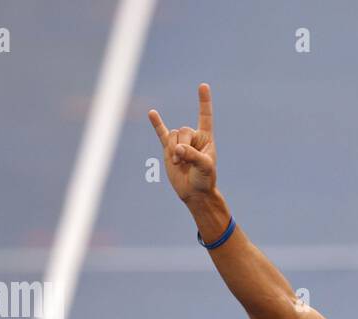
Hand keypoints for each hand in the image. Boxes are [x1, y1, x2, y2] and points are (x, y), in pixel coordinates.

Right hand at [148, 83, 216, 203]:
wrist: (194, 192)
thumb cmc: (205, 179)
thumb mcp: (204, 167)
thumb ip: (192, 155)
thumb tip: (176, 149)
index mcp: (206, 138)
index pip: (205, 116)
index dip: (204, 102)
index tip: (203, 86)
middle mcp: (193, 137)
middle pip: (183, 130)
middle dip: (183, 145)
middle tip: (184, 162)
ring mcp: (180, 143)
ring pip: (172, 136)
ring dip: (173, 150)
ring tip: (179, 164)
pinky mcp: (168, 149)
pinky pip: (161, 133)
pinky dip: (157, 124)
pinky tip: (152, 113)